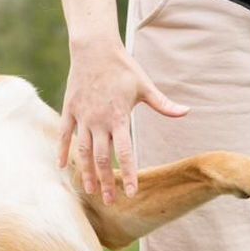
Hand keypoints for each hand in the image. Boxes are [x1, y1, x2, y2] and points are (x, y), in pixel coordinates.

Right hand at [58, 37, 189, 204]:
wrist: (94, 49)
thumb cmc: (122, 67)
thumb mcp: (145, 86)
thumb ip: (164, 104)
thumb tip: (187, 112)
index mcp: (119, 118)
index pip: (126, 153)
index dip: (129, 174)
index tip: (131, 193)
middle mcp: (99, 121)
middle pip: (103, 159)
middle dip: (107, 182)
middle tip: (111, 201)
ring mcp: (82, 117)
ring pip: (83, 151)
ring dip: (86, 172)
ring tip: (90, 191)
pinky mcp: (70, 110)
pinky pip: (64, 135)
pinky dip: (63, 152)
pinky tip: (62, 167)